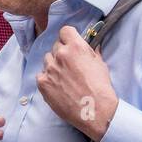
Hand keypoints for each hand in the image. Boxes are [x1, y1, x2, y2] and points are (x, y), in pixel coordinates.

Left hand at [36, 26, 118, 141]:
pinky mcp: (43, 82)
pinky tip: (57, 86)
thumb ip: (91, 51)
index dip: (68, 37)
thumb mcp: (100, 64)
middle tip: (69, 64)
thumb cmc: (100, 88)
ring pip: (47, 59)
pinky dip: (47, 78)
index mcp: (76, 47)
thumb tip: (92, 45)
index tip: (70, 43)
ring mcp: (50, 68)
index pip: (65, 31)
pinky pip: (41, 75)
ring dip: (54, 65)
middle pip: (56, 46)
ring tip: (63, 77)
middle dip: (62, 52)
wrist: (94, 110)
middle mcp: (61, 55)